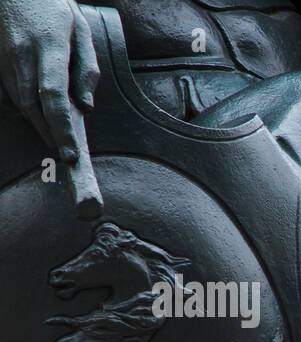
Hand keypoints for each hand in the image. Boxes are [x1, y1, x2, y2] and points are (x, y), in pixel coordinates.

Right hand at [0, 0, 100, 210]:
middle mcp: (23, 56)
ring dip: (42, 128)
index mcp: (49, 47)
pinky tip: (46, 125)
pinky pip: (16, 95)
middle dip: (51, 137)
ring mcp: (7, 60)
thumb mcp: (80, 30)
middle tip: (70, 162)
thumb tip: (86, 106)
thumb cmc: (54, 8)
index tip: (71, 155)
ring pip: (23, 104)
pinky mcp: (0, 65)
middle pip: (35, 107)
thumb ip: (86, 68)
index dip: (61, 128)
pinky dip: (32, 113)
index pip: (54, 96)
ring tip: (63, 149)